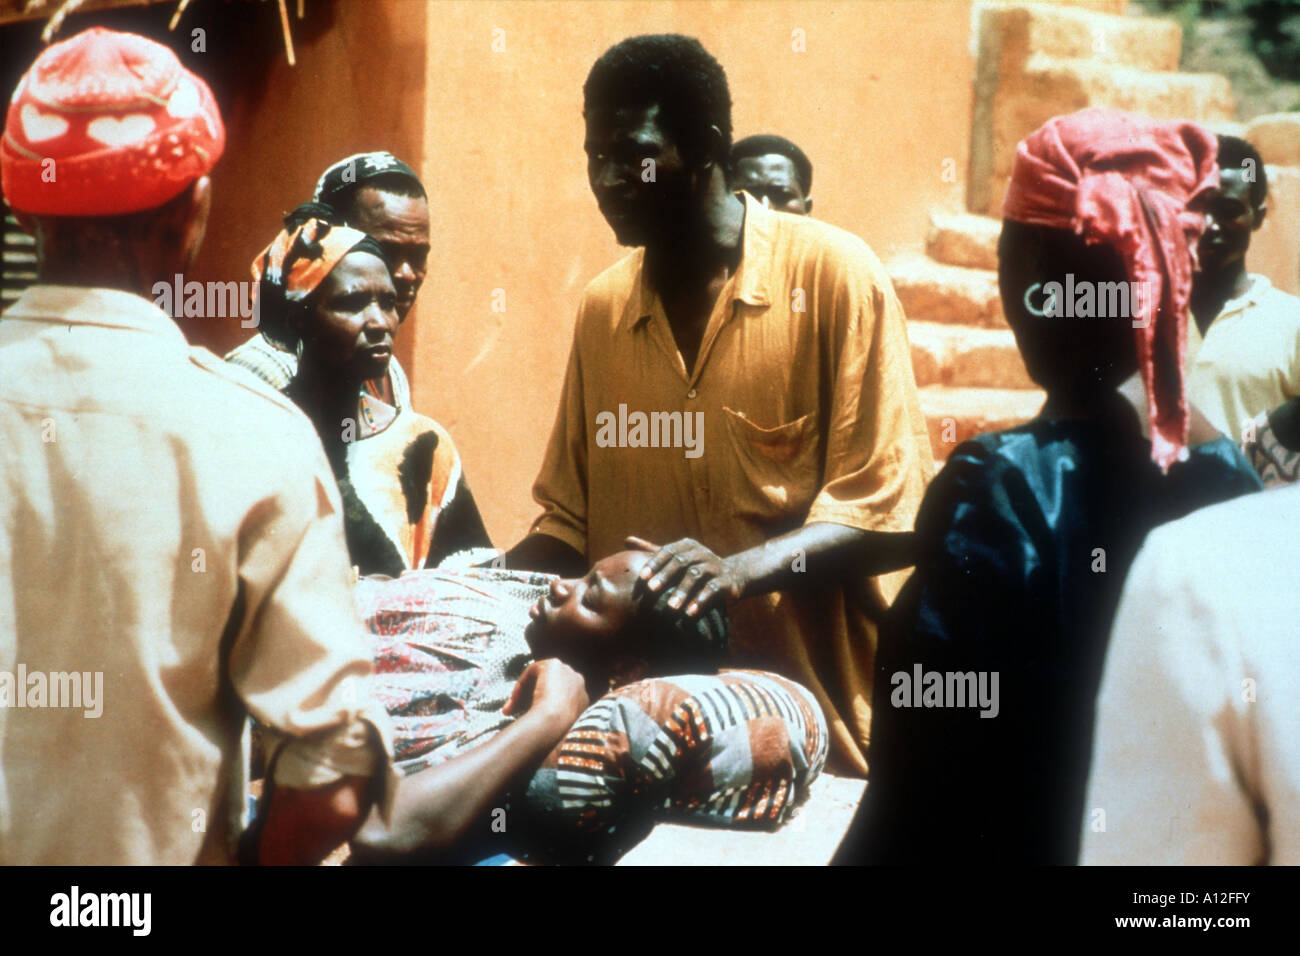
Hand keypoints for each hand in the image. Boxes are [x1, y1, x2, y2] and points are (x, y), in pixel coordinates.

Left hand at [503, 658, 589, 728]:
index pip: (558, 696)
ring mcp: (568, 671)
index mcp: (582, 700)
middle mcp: (578, 682)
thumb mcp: (553, 730)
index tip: (524, 715)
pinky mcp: (554, 664)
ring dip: (523, 692)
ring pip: (539, 677)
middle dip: (529, 696)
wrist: (554, 724)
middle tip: (511, 711)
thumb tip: (526, 721)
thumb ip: (546, 720)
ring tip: (509, 710)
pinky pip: (533, 670)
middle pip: (549, 684)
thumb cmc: (552, 733)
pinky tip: (514, 699)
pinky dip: (521, 683)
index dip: (539, 703)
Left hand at [625, 535, 744, 618]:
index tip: (642, 578)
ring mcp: (715, 565)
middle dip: (665, 576)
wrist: (732, 575)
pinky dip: (700, 601)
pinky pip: (712, 590)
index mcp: (687, 545)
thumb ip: (653, 551)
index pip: (668, 551)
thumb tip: (627, 539)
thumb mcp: (676, 557)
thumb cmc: (695, 567)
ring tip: (671, 608)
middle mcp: (701, 552)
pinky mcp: (726, 581)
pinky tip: (689, 613)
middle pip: (681, 562)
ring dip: (682, 592)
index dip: (655, 563)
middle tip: (651, 590)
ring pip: (696, 576)